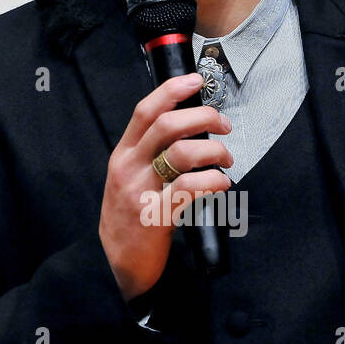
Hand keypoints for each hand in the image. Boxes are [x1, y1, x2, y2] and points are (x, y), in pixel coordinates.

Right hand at [99, 73, 232, 302]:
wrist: (117, 263)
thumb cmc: (130, 218)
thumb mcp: (128, 178)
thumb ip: (148, 154)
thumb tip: (187, 128)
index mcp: (123, 155)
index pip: (145, 111)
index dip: (172, 90)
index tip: (196, 80)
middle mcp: (129, 168)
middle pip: (167, 126)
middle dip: (203, 118)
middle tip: (223, 125)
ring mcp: (141, 192)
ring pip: (181, 153)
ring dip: (213, 150)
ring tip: (226, 159)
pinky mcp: (156, 216)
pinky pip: (190, 188)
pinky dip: (213, 181)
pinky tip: (221, 184)